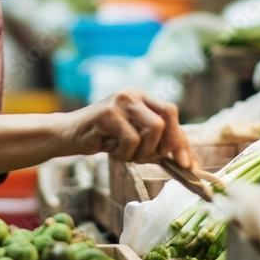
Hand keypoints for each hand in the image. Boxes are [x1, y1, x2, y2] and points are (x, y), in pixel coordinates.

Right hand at [65, 88, 194, 168]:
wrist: (69, 135)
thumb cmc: (103, 138)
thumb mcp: (135, 139)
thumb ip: (159, 143)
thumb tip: (191, 164)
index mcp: (142, 97)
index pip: (171, 115)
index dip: (182, 142)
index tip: (188, 166)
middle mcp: (134, 94)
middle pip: (167, 119)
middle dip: (164, 146)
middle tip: (148, 158)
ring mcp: (121, 100)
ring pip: (153, 129)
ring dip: (141, 152)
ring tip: (124, 152)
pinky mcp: (108, 112)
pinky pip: (131, 140)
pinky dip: (124, 153)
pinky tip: (111, 149)